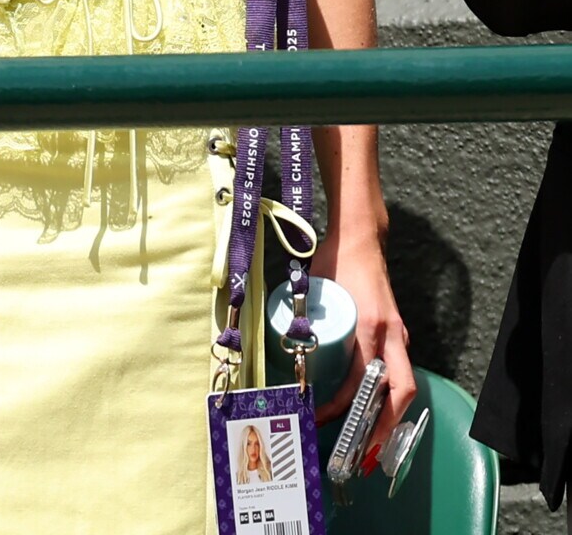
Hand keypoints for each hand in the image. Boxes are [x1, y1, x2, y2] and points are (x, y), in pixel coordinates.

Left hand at [310, 229, 414, 443]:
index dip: (344, 404)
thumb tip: (286, 353)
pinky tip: (374, 411)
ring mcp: (398, 334)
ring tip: (369, 443)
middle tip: (364, 453)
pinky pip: (400, 372)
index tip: (323, 416)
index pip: (362, 379)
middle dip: (385, 426)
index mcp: (371, 325)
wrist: (361, 237)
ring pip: (404, 385)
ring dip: (391, 416)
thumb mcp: (316, 290)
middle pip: (400, 392)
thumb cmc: (337, 261)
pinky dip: (390, 396)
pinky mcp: (397, 332)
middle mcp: (391, 334)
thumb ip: (304, 319)